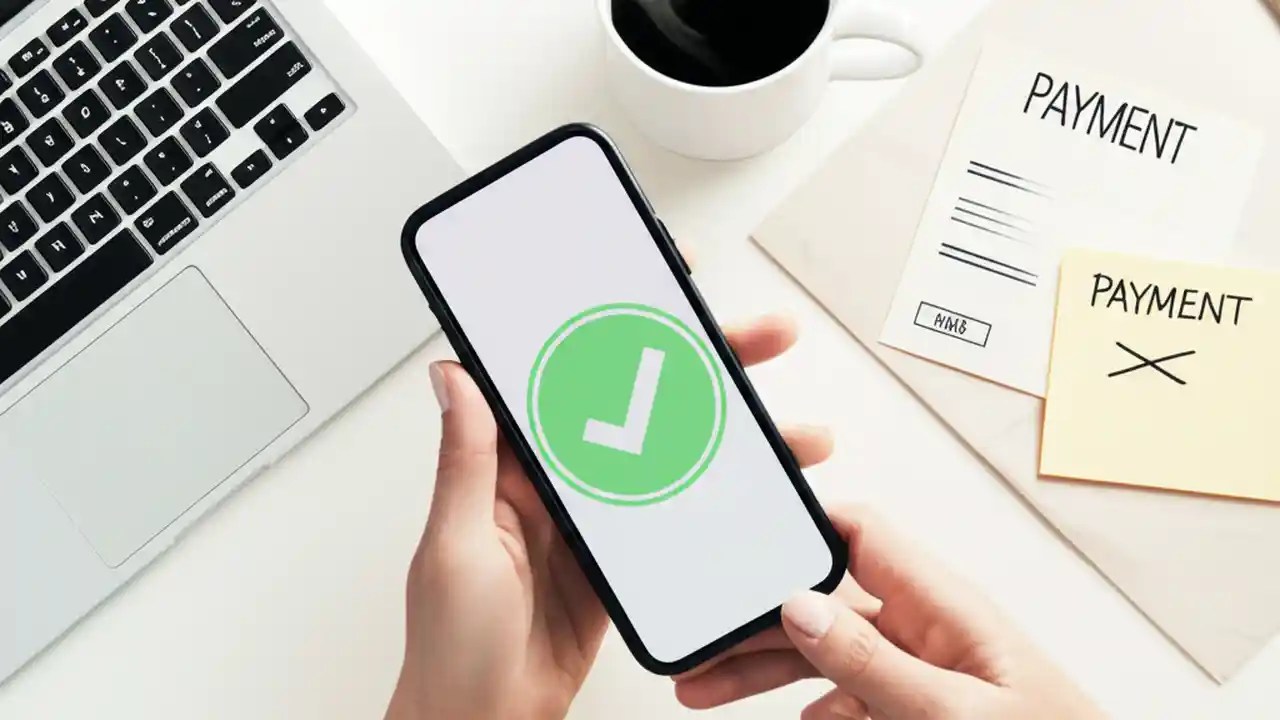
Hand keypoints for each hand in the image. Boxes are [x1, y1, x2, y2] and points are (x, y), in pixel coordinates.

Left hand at [386, 314, 836, 719]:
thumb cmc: (450, 649)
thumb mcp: (456, 548)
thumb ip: (466, 463)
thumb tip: (454, 375)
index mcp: (504, 465)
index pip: (557, 374)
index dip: (606, 326)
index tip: (653, 287)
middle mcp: (552, 481)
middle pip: (632, 402)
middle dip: (699, 365)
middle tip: (757, 338)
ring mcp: (591, 519)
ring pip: (666, 455)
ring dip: (726, 434)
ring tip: (789, 428)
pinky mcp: (619, 559)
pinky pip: (673, 513)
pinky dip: (716, 496)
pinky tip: (756, 485)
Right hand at [675, 505, 1106, 719]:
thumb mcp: (954, 714)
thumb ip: (874, 664)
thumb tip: (801, 607)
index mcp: (944, 605)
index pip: (858, 533)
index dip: (797, 524)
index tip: (735, 534)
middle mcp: (929, 628)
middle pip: (823, 601)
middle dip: (756, 618)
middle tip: (697, 641)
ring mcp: (923, 670)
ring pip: (825, 653)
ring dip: (765, 668)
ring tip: (705, 687)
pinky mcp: (920, 708)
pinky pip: (851, 695)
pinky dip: (814, 706)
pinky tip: (794, 719)